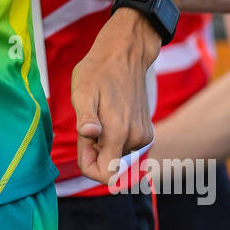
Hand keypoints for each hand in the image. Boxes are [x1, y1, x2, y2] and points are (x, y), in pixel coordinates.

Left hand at [71, 9, 159, 185]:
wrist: (125, 55)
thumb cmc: (98, 72)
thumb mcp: (82, 92)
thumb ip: (85, 117)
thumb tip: (89, 134)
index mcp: (119, 133)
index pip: (105, 175)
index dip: (88, 164)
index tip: (83, 142)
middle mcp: (136, 139)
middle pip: (109, 165)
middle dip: (94, 150)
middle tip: (90, 122)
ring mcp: (144, 136)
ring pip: (116, 156)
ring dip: (103, 142)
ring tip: (100, 115)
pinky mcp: (147, 132)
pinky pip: (125, 147)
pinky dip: (114, 138)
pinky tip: (111, 115)